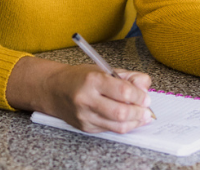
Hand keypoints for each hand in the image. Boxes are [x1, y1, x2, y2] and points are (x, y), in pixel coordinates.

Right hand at [8, 57, 153, 133]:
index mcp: (92, 80)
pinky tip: (129, 120)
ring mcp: (84, 115)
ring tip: (142, 116)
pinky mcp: (85, 127)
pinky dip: (123, 126)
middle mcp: (86, 99)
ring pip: (117, 126)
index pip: (123, 91)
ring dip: (134, 122)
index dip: (139, 96)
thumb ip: (127, 77)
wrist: (53, 89)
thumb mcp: (103, 69)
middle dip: (139, 112)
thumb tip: (145, 86)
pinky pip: (109, 130)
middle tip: (146, 109)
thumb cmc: (80, 78)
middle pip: (120, 112)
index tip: (146, 97)